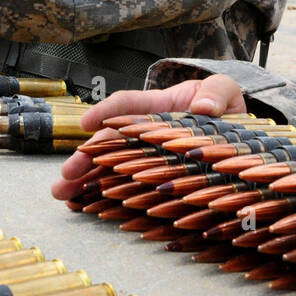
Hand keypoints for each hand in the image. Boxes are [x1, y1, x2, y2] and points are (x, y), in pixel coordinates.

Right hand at [52, 75, 245, 200]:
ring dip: (85, 179)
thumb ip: (217, 93)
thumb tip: (203, 108)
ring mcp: (147, 154)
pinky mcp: (153, 175)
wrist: (232, 127)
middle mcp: (147, 132)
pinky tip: (83, 205)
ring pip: (110, 164)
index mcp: (161, 106)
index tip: (86, 123)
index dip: (107, 111)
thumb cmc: (223, 104)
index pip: (129, 105)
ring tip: (62, 194)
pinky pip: (126, 184)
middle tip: (66, 175)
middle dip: (85, 156)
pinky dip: (105, 194)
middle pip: (110, 142)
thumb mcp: (225, 90)